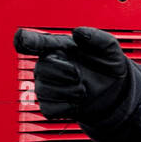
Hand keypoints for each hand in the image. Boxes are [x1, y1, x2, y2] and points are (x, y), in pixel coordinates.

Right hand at [13, 27, 130, 121]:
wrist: (116, 91)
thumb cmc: (107, 66)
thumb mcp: (110, 50)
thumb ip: (98, 38)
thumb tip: (78, 32)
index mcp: (57, 47)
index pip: (33, 41)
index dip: (27, 41)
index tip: (24, 40)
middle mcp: (47, 65)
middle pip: (41, 68)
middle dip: (65, 72)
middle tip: (80, 74)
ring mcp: (46, 85)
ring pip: (44, 90)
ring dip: (70, 91)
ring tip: (83, 89)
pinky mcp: (50, 105)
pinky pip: (49, 108)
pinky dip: (68, 106)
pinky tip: (78, 101)